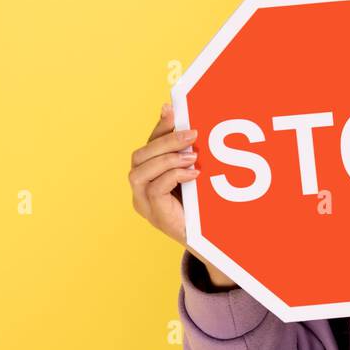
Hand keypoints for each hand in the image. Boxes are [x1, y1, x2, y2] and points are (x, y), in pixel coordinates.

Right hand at [129, 102, 199, 245]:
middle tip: (192, 134)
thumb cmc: (201, 205)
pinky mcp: (153, 214)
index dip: (159, 127)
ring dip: (167, 158)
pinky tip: (193, 173)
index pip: (148, 145)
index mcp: (148, 174)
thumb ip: (189, 154)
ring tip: (193, 156)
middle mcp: (140, 187)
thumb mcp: (194, 174)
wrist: (209, 240)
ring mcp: (143, 202)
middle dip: (165, 141)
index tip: (171, 110)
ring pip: (140, 171)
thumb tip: (190, 124)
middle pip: (139, 156)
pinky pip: (154, 189)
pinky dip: (173, 176)